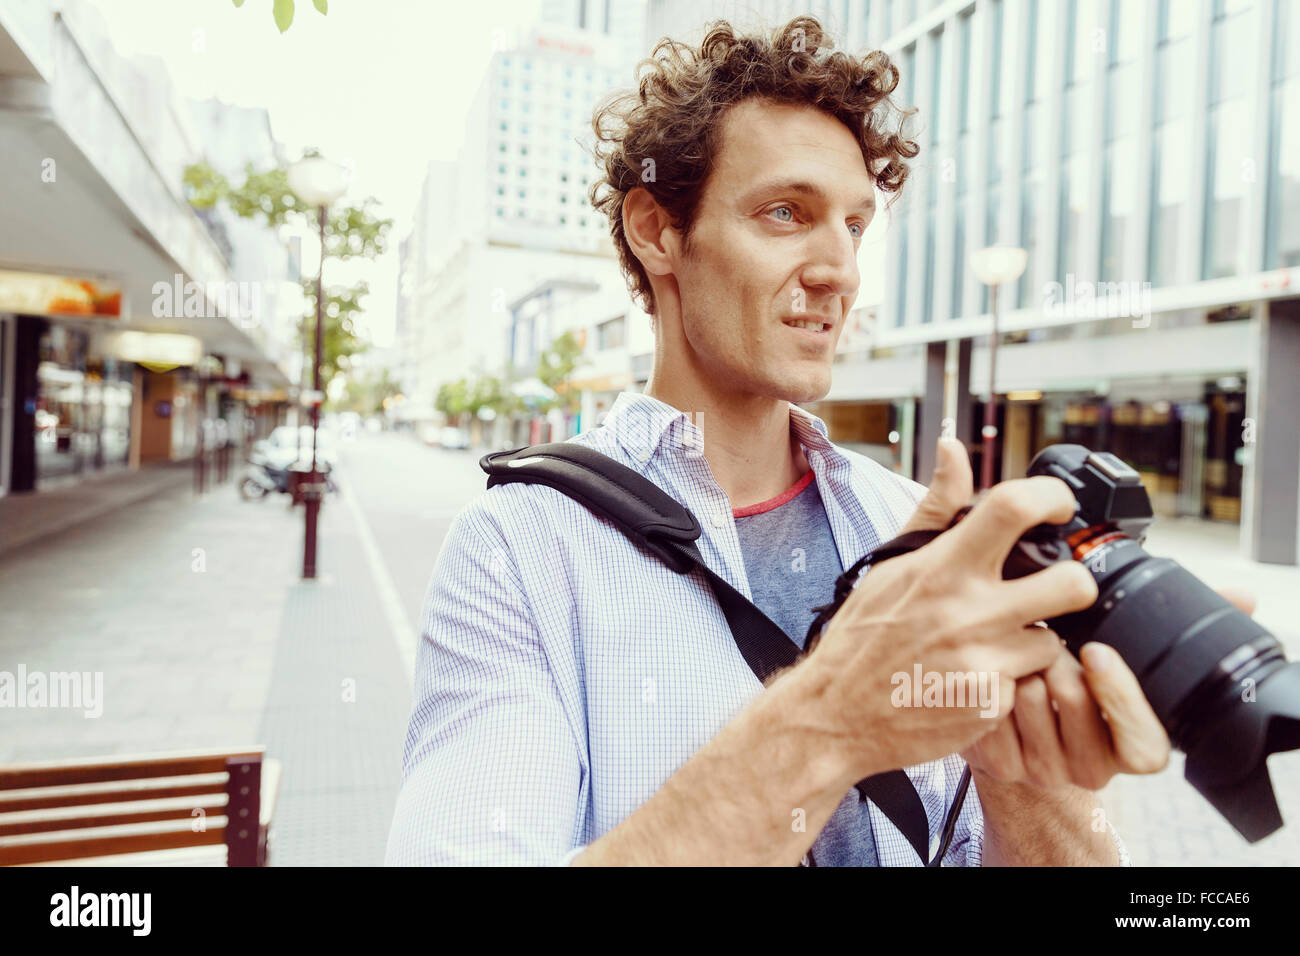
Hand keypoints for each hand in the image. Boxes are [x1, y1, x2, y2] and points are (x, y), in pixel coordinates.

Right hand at [800, 438, 1098, 778]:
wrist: (835, 716)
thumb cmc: (863, 637)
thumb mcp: (892, 566)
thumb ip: (936, 508)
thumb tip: (953, 449)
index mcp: (944, 568)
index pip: (1014, 508)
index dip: (1051, 498)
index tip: (1056, 508)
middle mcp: (968, 612)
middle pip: (1071, 583)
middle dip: (1072, 582)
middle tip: (1051, 588)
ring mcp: (983, 662)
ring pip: (1053, 639)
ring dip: (1033, 640)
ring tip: (995, 643)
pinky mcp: (990, 706)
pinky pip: (1027, 683)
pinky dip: (1009, 681)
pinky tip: (974, 679)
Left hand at [961, 588, 1257, 790]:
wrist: (1021, 728)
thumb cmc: (1083, 683)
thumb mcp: (1132, 662)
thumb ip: (1179, 633)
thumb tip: (1240, 598)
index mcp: (1132, 749)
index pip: (1142, 745)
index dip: (1121, 696)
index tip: (1097, 650)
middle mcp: (1091, 769)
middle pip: (1074, 704)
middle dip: (1059, 658)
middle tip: (1047, 635)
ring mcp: (1043, 770)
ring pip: (1029, 699)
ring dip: (1021, 662)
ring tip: (1019, 648)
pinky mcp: (998, 763)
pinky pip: (990, 710)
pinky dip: (987, 676)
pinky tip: (990, 664)